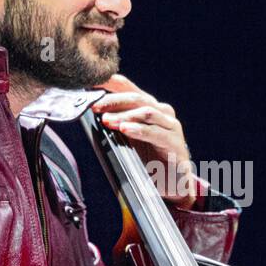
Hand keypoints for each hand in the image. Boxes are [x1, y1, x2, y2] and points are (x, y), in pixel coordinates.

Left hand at [92, 73, 197, 209]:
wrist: (171, 183)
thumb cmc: (147, 160)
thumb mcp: (126, 139)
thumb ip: (114, 124)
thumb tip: (90, 114)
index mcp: (148, 106)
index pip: (128, 88)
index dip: (111, 82)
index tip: (91, 82)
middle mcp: (161, 111)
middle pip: (136, 98)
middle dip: (113, 101)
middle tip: (95, 106)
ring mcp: (170, 125)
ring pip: (146, 112)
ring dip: (124, 116)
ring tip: (107, 121)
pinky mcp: (175, 142)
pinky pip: (155, 132)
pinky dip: (139, 130)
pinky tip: (125, 130)